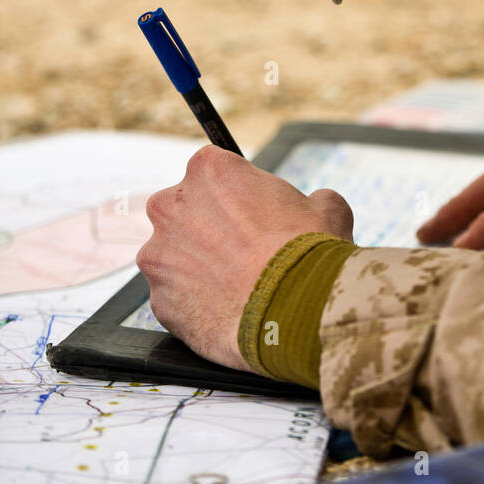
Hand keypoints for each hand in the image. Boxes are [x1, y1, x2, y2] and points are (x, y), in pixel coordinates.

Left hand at [138, 145, 353, 370]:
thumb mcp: (326, 208)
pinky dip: (195, 304)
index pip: (215, 173)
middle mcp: (171, 206)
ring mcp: (158, 255)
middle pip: (185, 211)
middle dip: (208, 228)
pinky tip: (226, 310)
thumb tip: (317, 204)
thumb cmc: (308, 254)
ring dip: (198, 268)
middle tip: (243, 250)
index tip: (252, 214)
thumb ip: (310, 199)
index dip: (237, 196)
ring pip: (174, 257)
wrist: (293, 313)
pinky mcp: (157, 300)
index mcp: (209, 171)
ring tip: (236, 287)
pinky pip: (174, 298)